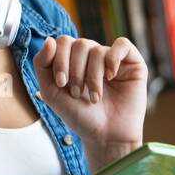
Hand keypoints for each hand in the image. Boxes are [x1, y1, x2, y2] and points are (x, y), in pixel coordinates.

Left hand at [33, 35, 147, 168]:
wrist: (105, 135)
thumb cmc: (79, 116)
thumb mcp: (51, 92)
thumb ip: (42, 65)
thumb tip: (49, 39)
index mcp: (73, 60)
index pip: (63, 42)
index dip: (59, 59)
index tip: (61, 83)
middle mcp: (92, 57)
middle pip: (79, 44)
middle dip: (75, 70)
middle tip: (77, 93)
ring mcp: (112, 59)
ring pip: (97, 49)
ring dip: (92, 76)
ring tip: (94, 97)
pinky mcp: (132, 63)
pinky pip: (122, 44)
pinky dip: (113, 59)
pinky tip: (111, 77)